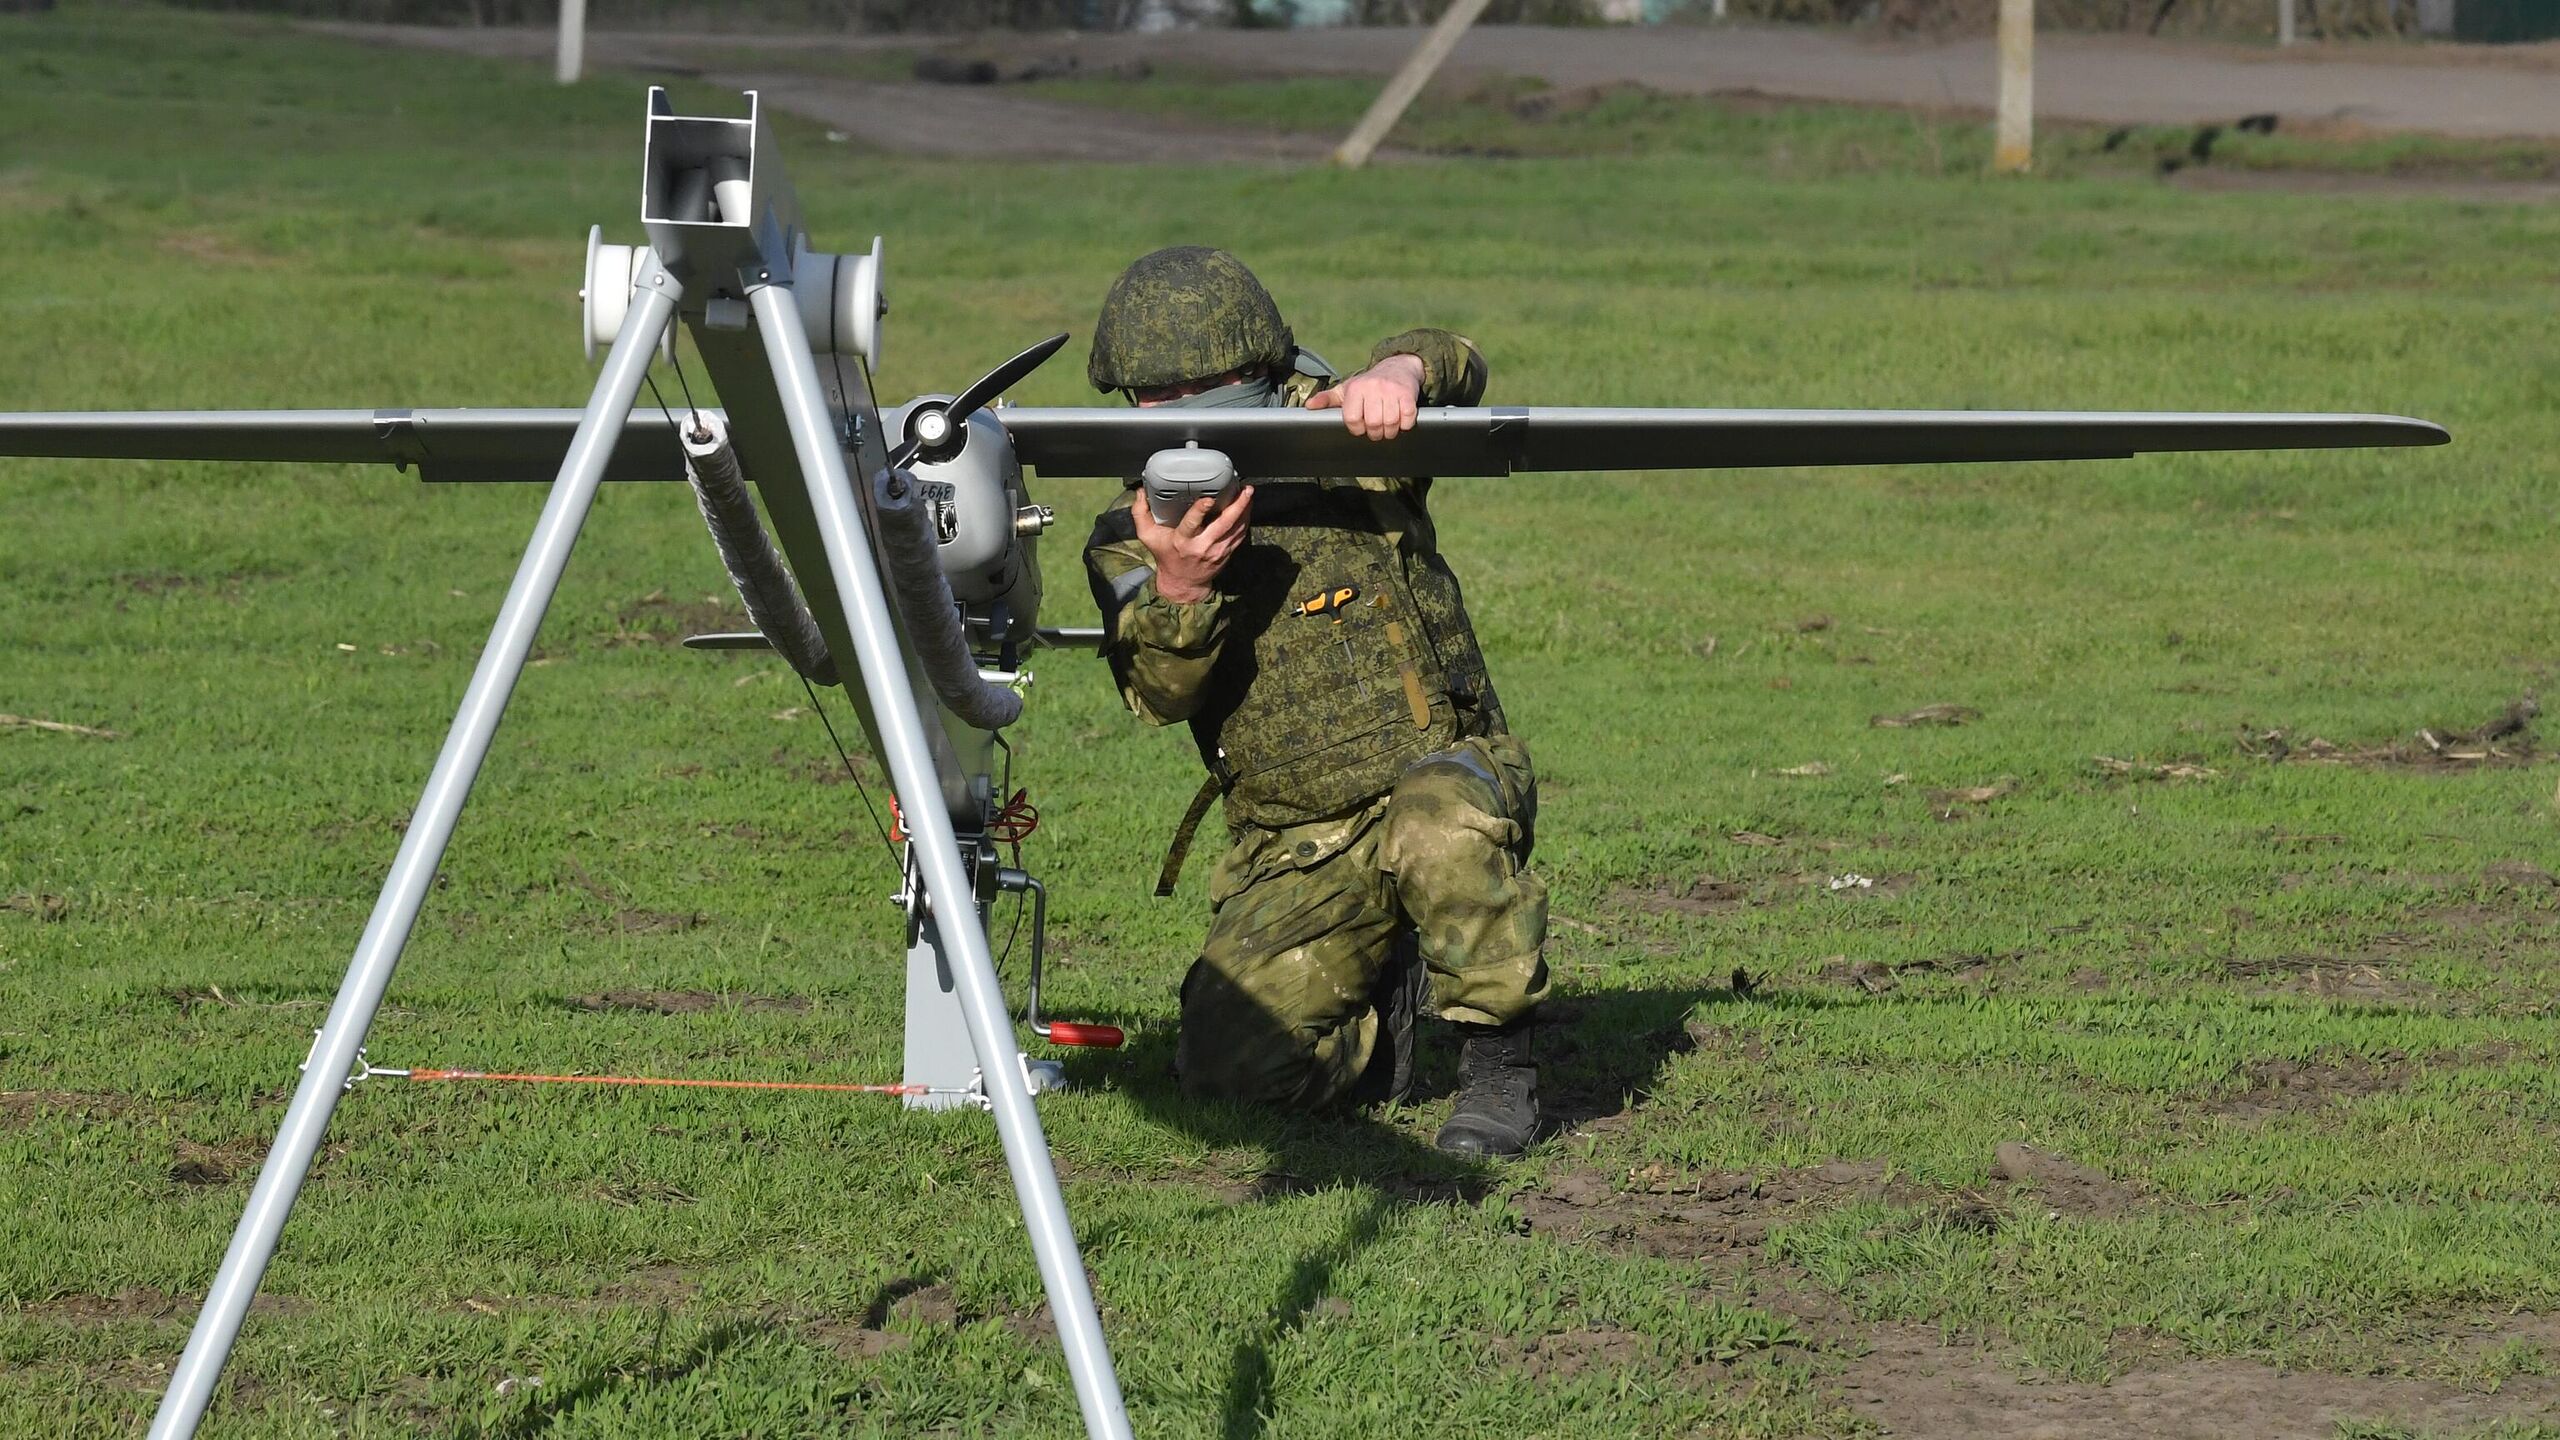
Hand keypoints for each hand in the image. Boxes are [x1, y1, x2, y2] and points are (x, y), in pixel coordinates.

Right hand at [1133, 485, 1254, 604]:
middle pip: (1224, 524)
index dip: (1201, 511)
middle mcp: (1202, 546)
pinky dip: (1245, 520)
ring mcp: (1217, 551)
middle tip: (1244, 489)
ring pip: (1236, 528)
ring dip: (1245, 510)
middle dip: (1237, 506)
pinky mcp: (1227, 553)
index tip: (1209, 499)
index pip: (1192, 524)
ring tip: (1248, 492)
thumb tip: (1141, 492)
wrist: (1183, 583)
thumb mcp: (1148, 537)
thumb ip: (1141, 514)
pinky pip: (1240, 534)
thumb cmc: (1166, 556)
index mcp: (1182, 541)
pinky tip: (1248, 506)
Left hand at [1306, 353, 1424, 441]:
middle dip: (1375, 433)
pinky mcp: (1408, 394)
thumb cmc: (1369, 383)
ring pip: (1390, 423)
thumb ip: (1327, 399)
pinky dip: (1405, 425)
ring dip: (1390, 432)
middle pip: (1373, 423)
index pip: (1353, 418)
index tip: (1361, 427)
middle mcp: (1373, 387)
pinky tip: (1401, 421)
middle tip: (1376, 431)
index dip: (1357, 428)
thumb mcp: (1347, 388)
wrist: (1398, 366)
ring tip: (1388, 429)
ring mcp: (1392, 390)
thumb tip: (1309, 406)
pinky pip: (1407, 418)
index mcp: (1356, 388)